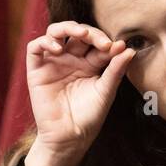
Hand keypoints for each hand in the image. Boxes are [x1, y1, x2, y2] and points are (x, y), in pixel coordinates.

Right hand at [25, 20, 135, 158]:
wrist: (69, 138)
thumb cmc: (89, 117)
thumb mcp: (106, 92)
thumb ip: (115, 70)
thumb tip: (129, 49)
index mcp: (90, 64)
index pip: (97, 44)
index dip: (106, 42)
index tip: (118, 47)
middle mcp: (71, 60)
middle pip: (78, 33)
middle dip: (90, 33)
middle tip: (102, 42)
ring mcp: (54, 63)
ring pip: (56, 33)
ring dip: (68, 27)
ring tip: (81, 34)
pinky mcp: (37, 70)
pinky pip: (35, 48)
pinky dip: (45, 42)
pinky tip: (58, 49)